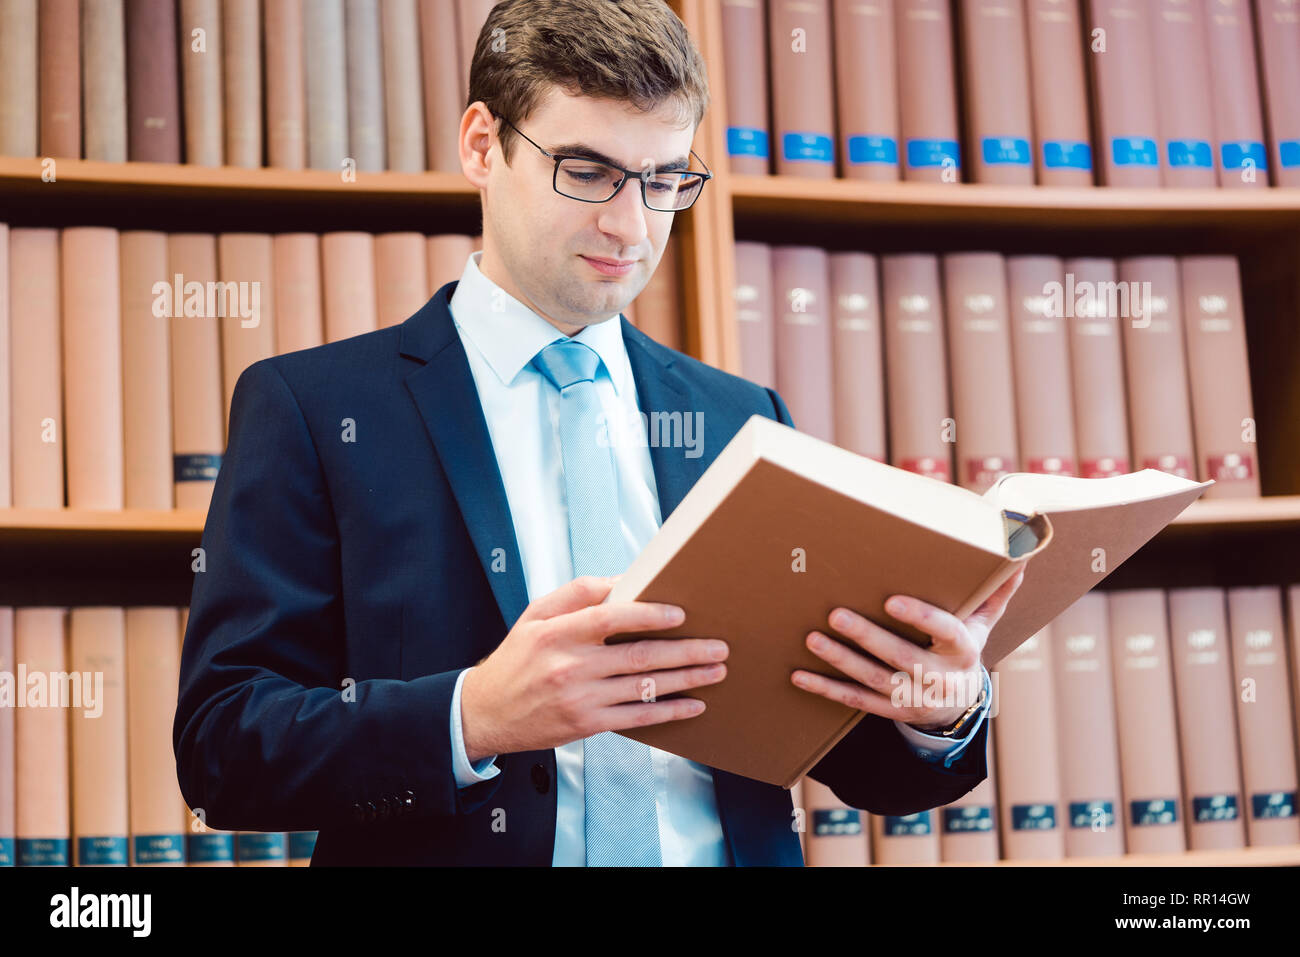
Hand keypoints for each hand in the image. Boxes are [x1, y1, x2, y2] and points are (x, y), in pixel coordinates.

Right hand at [460, 576, 728, 761]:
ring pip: (644, 687)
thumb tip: (622, 579)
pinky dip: (668, 711)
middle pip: (638, 656)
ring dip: (686, 680)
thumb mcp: (535, 615)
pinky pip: (636, 717)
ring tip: (716, 671)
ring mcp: (580, 698)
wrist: (487, 711)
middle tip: (718, 646)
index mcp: (557, 632)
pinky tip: (692, 704)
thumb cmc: (517, 658)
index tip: (680, 614)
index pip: (609, 618)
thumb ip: (576, 593)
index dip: (647, 614)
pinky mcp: (586, 724)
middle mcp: (570, 666)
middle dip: (685, 651)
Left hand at [790, 564, 1026, 730]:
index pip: (946, 632)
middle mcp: (939, 677)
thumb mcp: (983, 624)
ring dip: (841, 661)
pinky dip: (826, 689)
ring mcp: (913, 698)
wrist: (958, 705)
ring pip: (874, 680)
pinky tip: (800, 675)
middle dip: (868, 637)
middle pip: (902, 657)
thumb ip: (994, 592)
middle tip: (836, 614)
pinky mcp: (890, 711)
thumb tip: (1019, 554)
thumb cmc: (962, 650)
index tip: (891, 600)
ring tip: (813, 639)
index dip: (919, 618)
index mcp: (963, 650)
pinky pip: (855, 701)